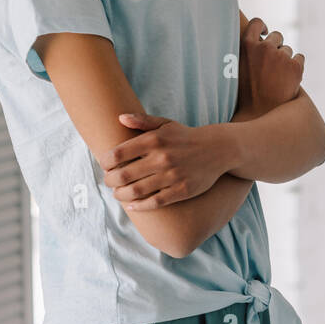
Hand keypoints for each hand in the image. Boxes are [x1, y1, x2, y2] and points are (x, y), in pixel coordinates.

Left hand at [100, 115, 230, 209]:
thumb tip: (120, 117)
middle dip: (109, 181)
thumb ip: (142, 121)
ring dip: (120, 195)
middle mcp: (161, 158)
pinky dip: (138, 206)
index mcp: (154, 140)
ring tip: (118, 193)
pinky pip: (154, 202)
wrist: (218, 149)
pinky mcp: (181, 190)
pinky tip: (132, 205)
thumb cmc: (186, 137)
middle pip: (123, 175)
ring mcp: (171, 176)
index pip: (118, 154)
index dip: (105, 162)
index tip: (105, 165)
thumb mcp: (166, 124)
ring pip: (135, 191)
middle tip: (108, 181)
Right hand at [237, 15, 303, 117]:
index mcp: (247, 46)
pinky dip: (296, 67)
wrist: (260, 116)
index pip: (257, 22)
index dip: (262, 26)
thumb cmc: (245, 96)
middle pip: (277, 36)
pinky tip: (288, 80)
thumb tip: (254, 41)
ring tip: (277, 78)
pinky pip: (299, 58)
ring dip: (285, 60)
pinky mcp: (296, 67)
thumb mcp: (236, 70)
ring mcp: (281, 56)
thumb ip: (245, 53)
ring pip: (288, 50)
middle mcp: (265, 47)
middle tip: (273, 65)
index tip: (265, 33)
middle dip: (277, 46)